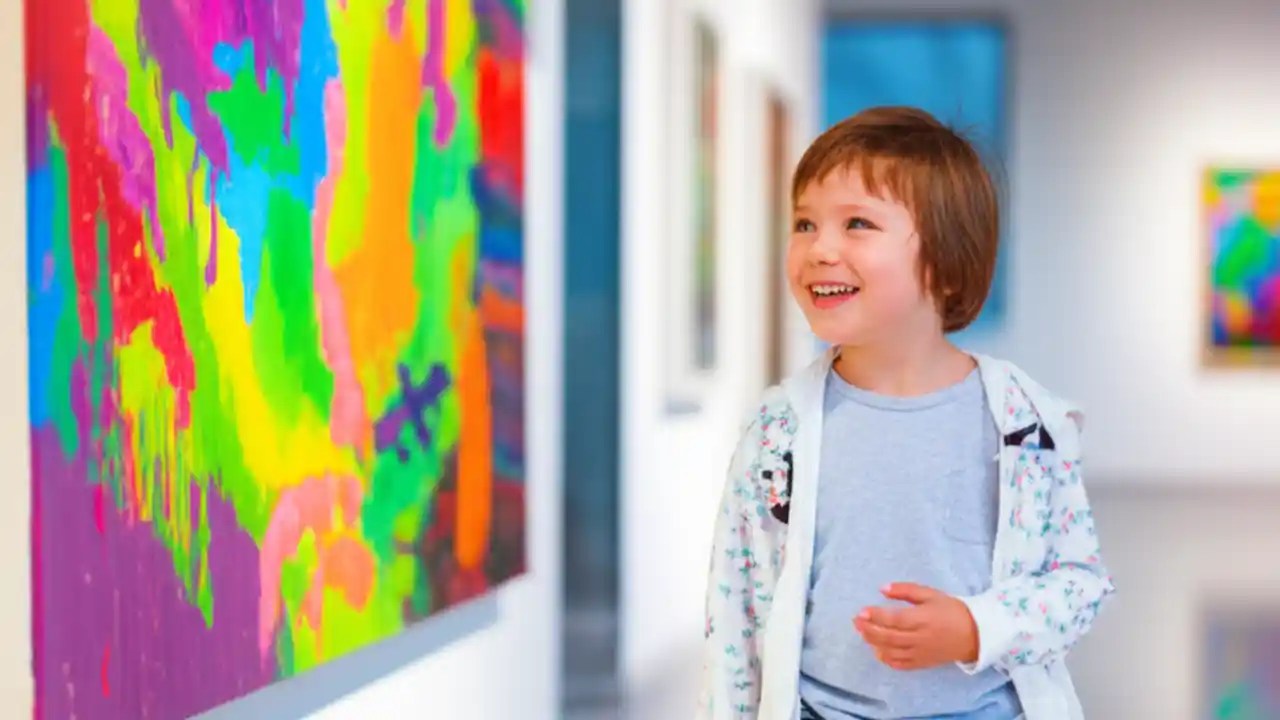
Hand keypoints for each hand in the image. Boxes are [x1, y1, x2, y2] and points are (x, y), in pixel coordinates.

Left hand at [853, 582, 978, 670]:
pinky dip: (886, 659)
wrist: (975, 634)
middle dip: (869, 630)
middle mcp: (921, 638)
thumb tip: (882, 589)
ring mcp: (921, 653)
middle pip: (889, 637)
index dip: (876, 616)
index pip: (895, 619)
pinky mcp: (922, 663)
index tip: (862, 611)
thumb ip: (906, 590)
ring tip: (863, 633)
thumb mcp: (931, 594)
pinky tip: (877, 650)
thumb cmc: (951, 610)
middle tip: (856, 621)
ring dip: (874, 643)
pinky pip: (901, 664)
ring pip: (892, 652)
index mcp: (924, 619)